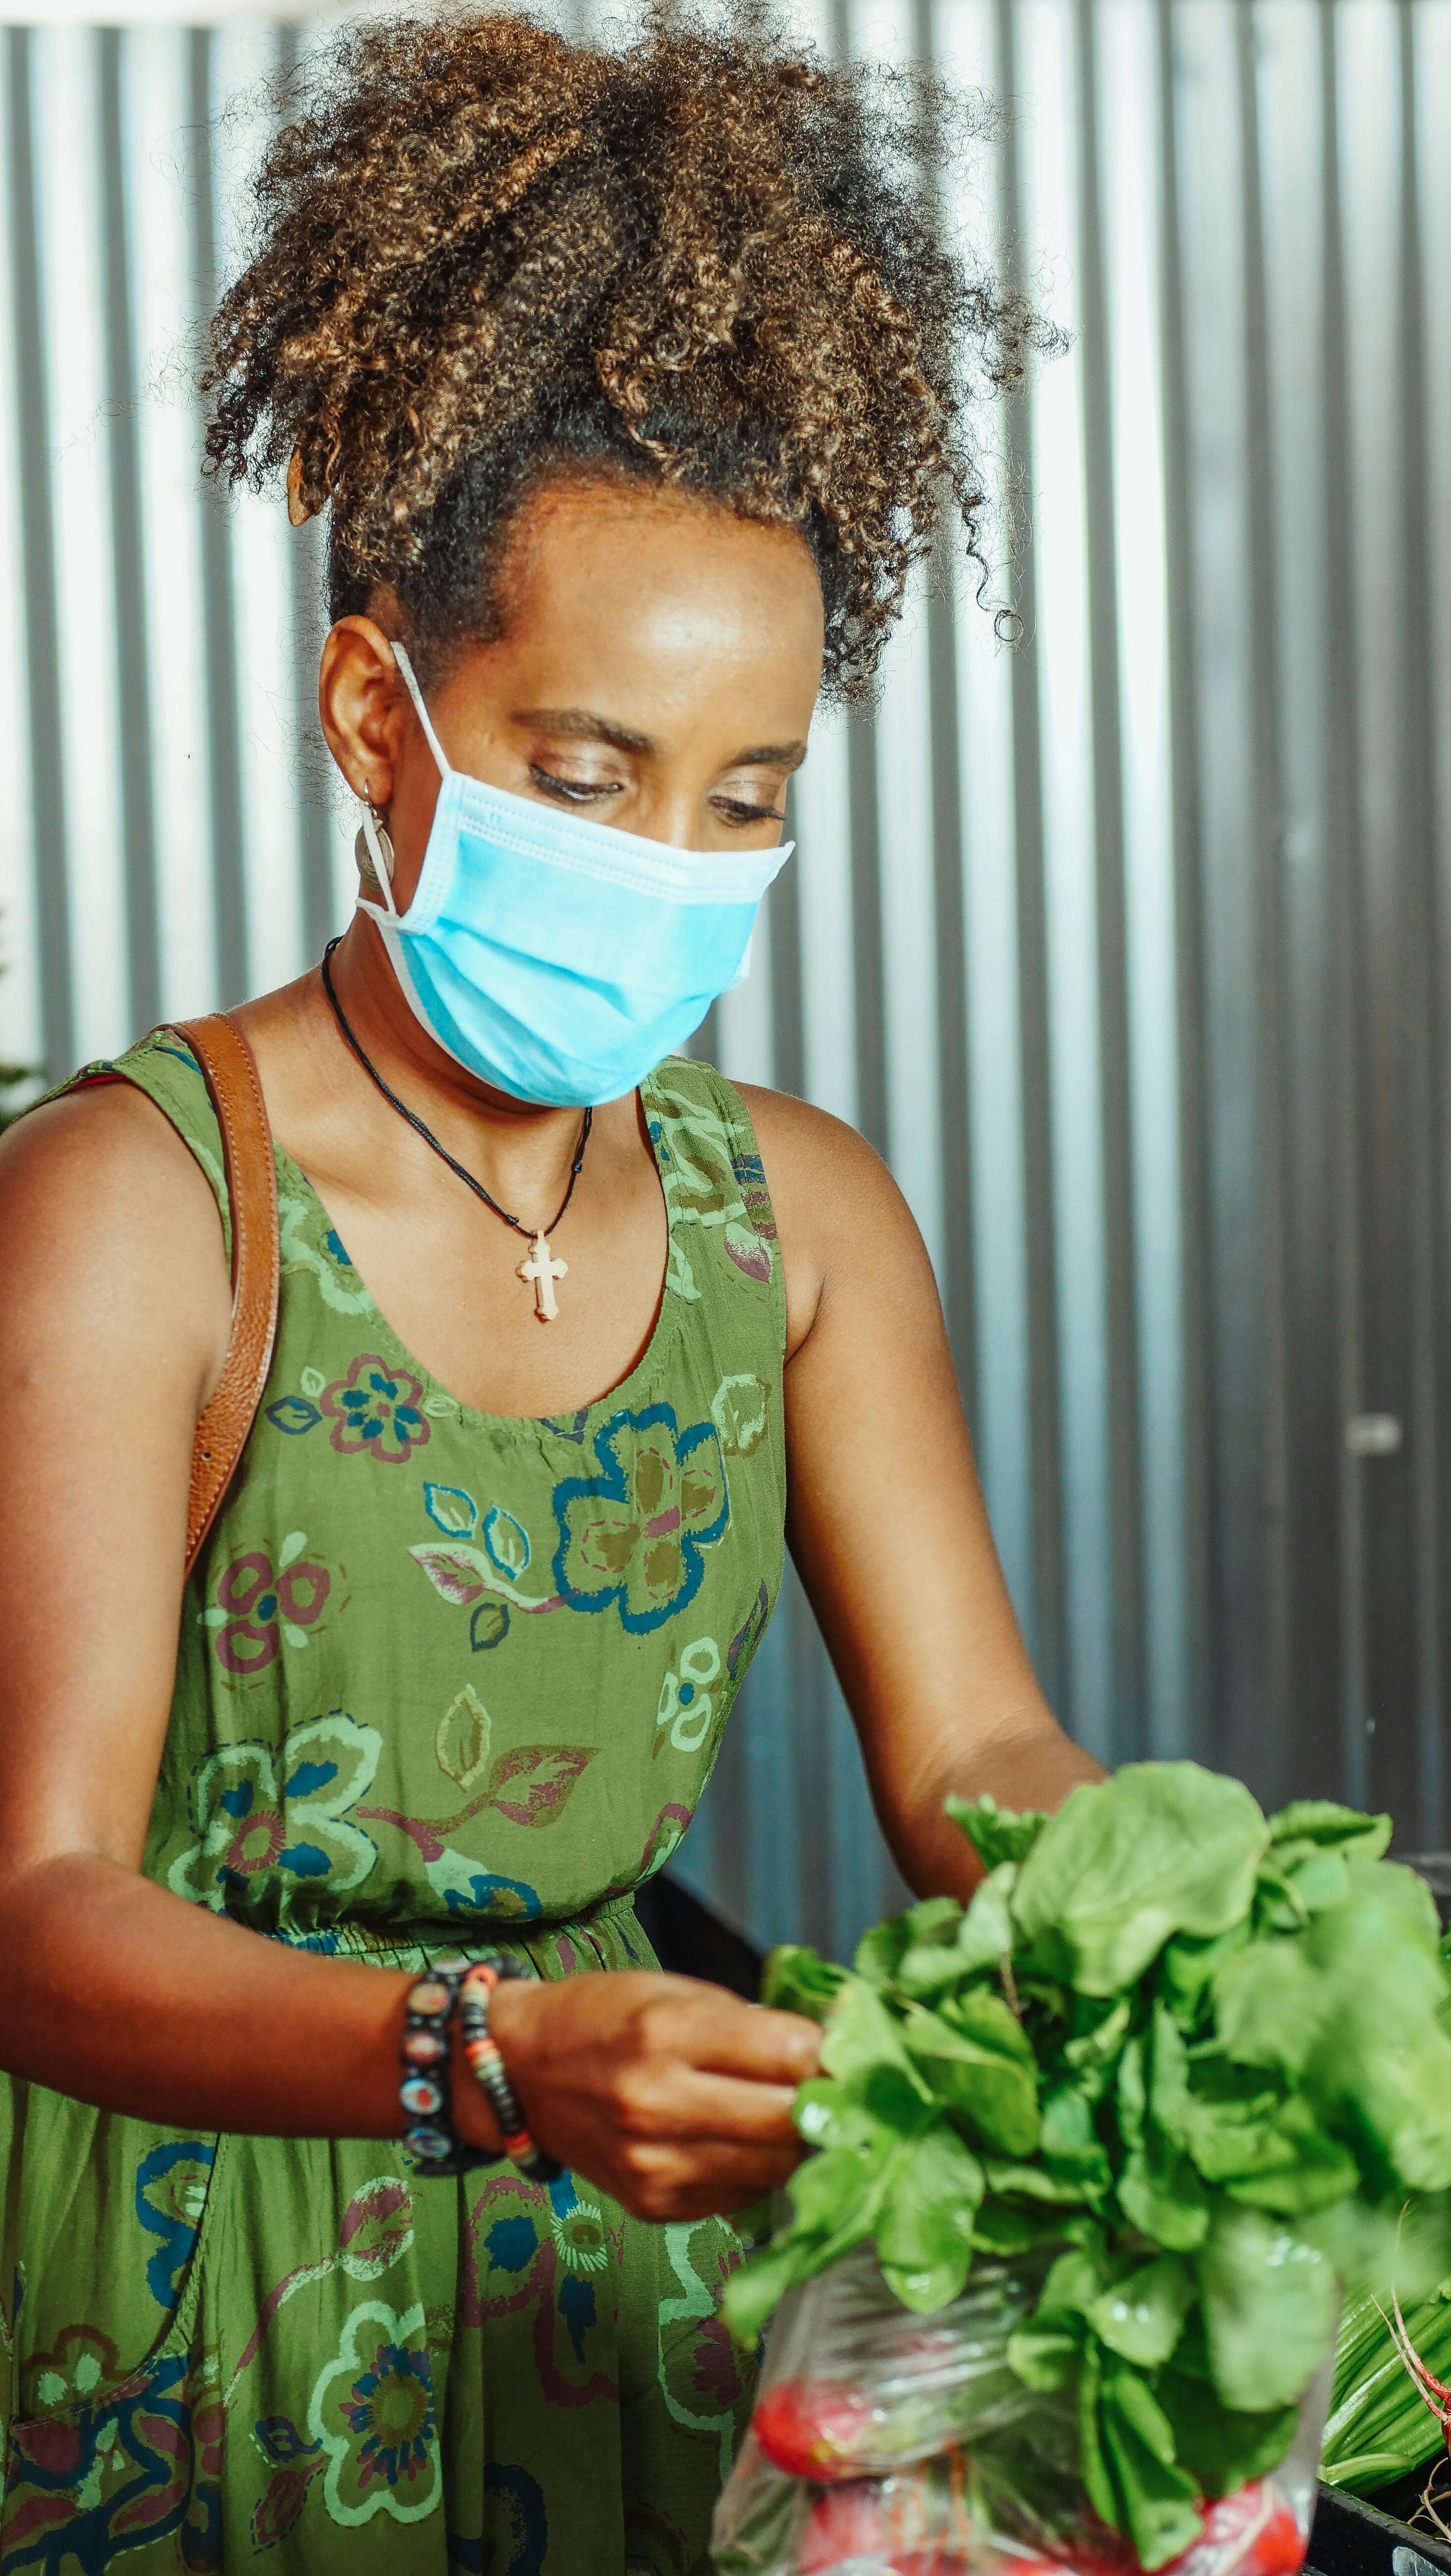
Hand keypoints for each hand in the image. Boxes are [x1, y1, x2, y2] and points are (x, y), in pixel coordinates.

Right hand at [459, 1971, 820, 2220]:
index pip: (789, 2055)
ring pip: (774, 2170)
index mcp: (668, 2033)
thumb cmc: (609, 2017)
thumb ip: (753, 2026)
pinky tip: (760, 2146)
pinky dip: (763, 2173)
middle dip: (832, 2108)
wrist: (521, 2073)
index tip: (854, 2050)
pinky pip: (741, 2197)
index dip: (834, 2054)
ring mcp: (655, 2164)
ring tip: (821, 2122)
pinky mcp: (654, 2205)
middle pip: (789, 2122)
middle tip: (853, 2093)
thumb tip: (837, 2054)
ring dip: (807, 2147)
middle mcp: (658, 2104)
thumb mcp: (678, 1993)